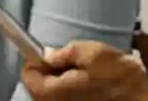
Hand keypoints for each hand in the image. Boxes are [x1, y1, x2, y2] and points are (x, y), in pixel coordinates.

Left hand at [21, 42, 147, 100]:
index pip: (27, 75)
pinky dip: (75, 90)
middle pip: (40, 86)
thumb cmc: (119, 80)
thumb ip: (64, 52)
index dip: (37, 59)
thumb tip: (48, 55)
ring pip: (55, 93)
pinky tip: (93, 86)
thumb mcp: (92, 53)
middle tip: (74, 62)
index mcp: (51, 93)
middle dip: (52, 70)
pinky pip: (68, 99)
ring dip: (65, 81)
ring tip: (87, 73)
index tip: (53, 53)